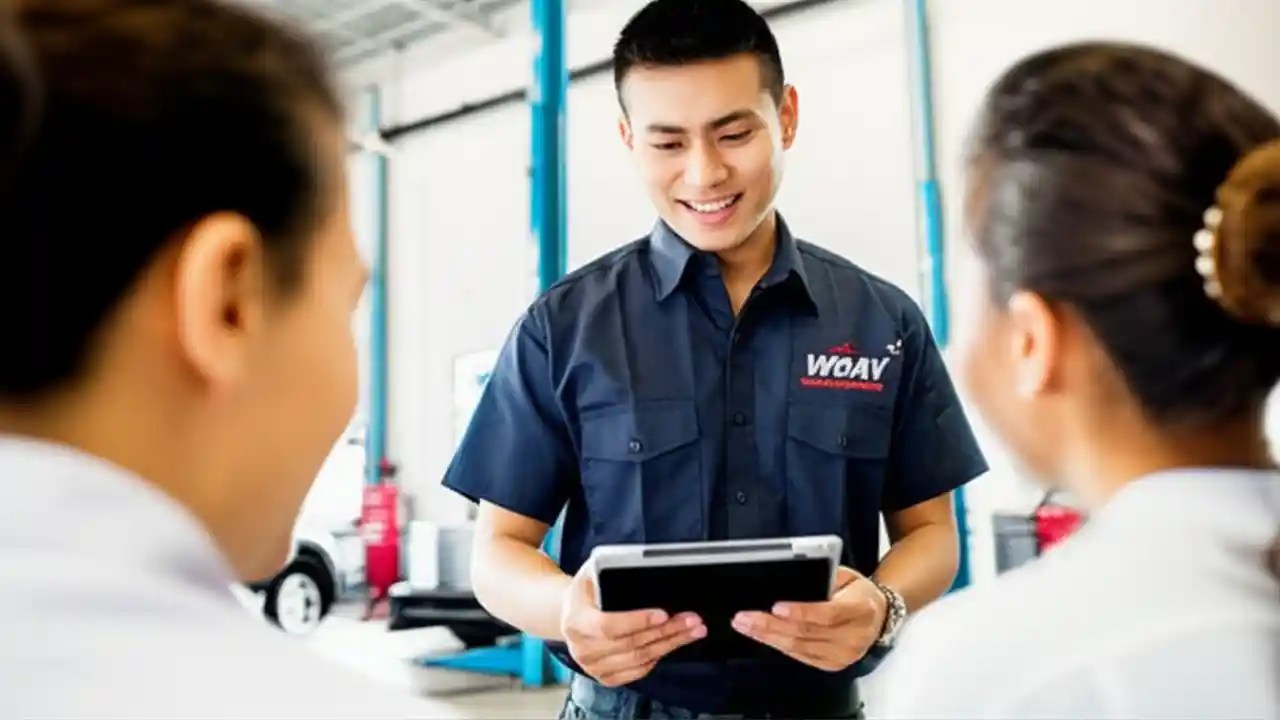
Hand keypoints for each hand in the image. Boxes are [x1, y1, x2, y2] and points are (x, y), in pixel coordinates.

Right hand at [559, 563, 705, 687]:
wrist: (570, 615)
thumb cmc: (586, 592)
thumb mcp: (589, 573)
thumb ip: (607, 569)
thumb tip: (636, 564)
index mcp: (576, 621)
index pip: (608, 626)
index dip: (638, 621)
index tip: (663, 614)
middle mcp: (582, 648)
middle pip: (631, 644)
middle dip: (666, 631)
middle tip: (691, 620)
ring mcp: (593, 666)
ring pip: (639, 659)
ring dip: (670, 644)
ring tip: (691, 631)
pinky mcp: (604, 677)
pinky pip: (637, 672)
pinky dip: (657, 658)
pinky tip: (672, 644)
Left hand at [732, 566, 886, 671]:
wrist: (878, 618)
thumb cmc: (859, 593)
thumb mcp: (848, 576)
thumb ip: (825, 577)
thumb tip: (792, 576)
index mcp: (861, 611)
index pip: (827, 614)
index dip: (801, 611)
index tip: (776, 606)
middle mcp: (853, 637)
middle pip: (806, 634)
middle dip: (770, 625)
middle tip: (744, 617)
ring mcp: (842, 655)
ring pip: (798, 648)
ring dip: (767, 637)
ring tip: (745, 625)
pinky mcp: (831, 665)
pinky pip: (799, 656)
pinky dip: (777, 645)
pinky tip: (761, 636)